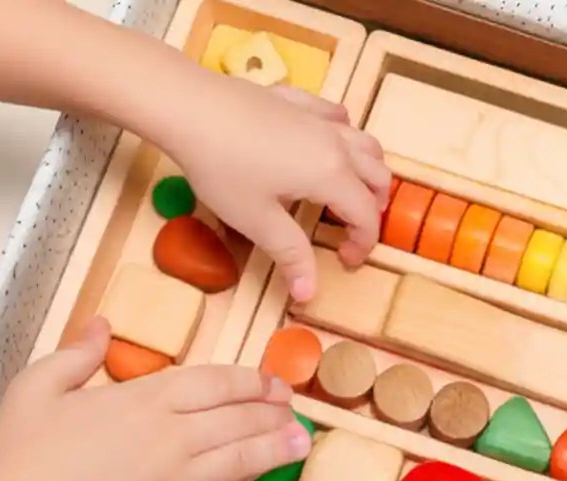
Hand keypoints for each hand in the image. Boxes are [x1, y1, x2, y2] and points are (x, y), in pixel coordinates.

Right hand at [0, 319, 309, 480]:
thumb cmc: (20, 456)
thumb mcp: (37, 385)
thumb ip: (77, 352)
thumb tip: (102, 324)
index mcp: (144, 400)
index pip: (216, 383)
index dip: (252, 381)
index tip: (272, 381)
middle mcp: (169, 440)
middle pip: (238, 420)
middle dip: (272, 412)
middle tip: (294, 408)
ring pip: (238, 460)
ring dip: (273, 449)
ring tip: (300, 443)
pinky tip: (254, 477)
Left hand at [159, 76, 390, 302]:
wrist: (189, 107)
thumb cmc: (223, 167)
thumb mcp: (256, 220)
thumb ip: (290, 254)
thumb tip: (309, 293)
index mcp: (331, 175)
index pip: (365, 215)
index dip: (363, 243)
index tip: (345, 261)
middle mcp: (336, 144)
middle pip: (377, 175)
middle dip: (374, 206)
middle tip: (353, 229)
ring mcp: (318, 117)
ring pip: (364, 141)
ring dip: (368, 169)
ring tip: (352, 188)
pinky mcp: (297, 99)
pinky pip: (335, 115)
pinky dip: (343, 133)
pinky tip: (326, 140)